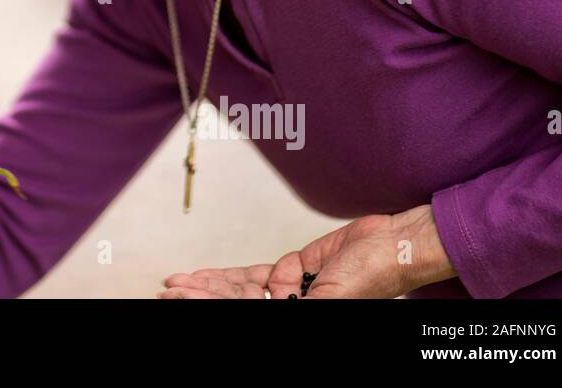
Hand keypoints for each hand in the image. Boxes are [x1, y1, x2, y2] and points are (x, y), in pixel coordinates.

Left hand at [160, 204, 456, 298]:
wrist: (392, 245)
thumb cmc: (371, 276)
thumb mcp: (329, 300)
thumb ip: (297, 305)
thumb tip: (264, 305)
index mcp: (300, 315)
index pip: (245, 312)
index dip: (210, 304)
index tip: (181, 297)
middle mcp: (292, 306)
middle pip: (237, 303)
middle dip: (201, 297)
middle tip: (169, 292)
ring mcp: (291, 290)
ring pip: (241, 290)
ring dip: (208, 286)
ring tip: (176, 285)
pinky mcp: (295, 269)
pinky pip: (255, 275)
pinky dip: (229, 277)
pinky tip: (203, 279)